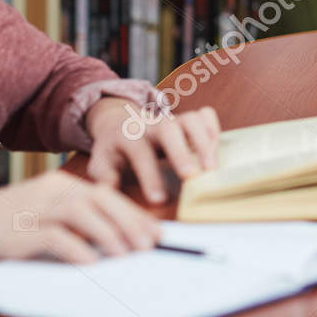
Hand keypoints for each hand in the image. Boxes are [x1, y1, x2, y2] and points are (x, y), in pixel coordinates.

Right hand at [0, 171, 160, 269]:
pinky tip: (92, 264)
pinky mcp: (20, 231)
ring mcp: (35, 209)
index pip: (107, 194)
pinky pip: (56, 238)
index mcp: (58, 184)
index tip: (154, 231)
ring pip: (85, 215)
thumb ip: (70, 219)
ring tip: (129, 255)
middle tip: (150, 244)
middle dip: (131, 222)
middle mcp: (51, 191)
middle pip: (103, 201)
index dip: (133, 213)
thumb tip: (109, 239)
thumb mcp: (38, 212)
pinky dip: (77, 251)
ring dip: (111, 235)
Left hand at [84, 99, 220, 204]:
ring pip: (191, 120)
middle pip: (168, 129)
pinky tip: (216, 152)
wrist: (120, 124)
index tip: (159, 200)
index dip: (150, 176)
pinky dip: (213, 130)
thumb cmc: (114, 151)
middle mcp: (152, 124)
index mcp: (128, 136)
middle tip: (192, 177)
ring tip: (211, 169)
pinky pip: (205, 116)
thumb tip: (109, 190)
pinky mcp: (187, 119)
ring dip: (204, 142)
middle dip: (181, 152)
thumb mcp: (100, 163)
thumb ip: (104, 176)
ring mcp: (173, 119)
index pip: (140, 153)